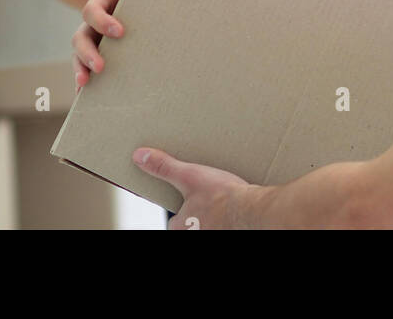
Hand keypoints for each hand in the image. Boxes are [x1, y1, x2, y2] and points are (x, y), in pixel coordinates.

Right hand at [72, 0, 132, 88]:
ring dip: (80, 68)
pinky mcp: (97, 49)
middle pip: (80, 36)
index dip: (102, 21)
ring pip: (78, 53)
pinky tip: (84, 95)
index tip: (120, 32)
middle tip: (101, 66)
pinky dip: (83, 78)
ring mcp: (93, 36)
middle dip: (88, 52)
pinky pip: (85, 66)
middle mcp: (92, 19)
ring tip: (84, 83)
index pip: (93, 10)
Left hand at [133, 147, 256, 229]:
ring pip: (212, 226)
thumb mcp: (189, 175)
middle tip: (210, 198)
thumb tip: (140, 157)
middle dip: (200, 213)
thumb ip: (164, 167)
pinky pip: (229, 225)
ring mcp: (217, 234)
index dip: (182, 207)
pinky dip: (232, 219)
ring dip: (217, 216)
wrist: (253, 209)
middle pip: (194, 225)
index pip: (174, 221)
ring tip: (226, 201)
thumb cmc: (222, 197)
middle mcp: (198, 235)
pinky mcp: (235, 231)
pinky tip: (239, 207)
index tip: (190, 197)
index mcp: (182, 227)